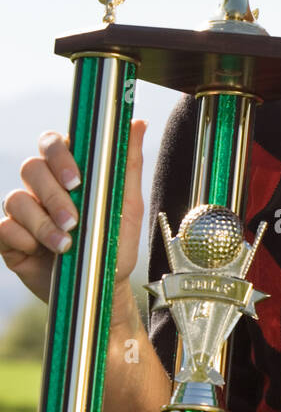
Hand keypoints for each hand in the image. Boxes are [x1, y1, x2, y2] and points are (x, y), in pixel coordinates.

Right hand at [0, 120, 146, 321]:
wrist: (100, 288)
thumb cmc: (114, 244)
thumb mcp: (128, 206)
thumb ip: (129, 164)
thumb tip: (137, 122)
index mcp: (68, 172)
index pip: (52, 143)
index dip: (59, 155)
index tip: (77, 180)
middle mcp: (42, 186)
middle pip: (31, 168)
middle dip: (53, 195)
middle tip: (74, 220)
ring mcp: (24, 211)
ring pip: (15, 199)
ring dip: (42, 223)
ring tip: (66, 245)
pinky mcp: (10, 237)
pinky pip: (2, 227)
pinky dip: (23, 239)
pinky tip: (41, 252)